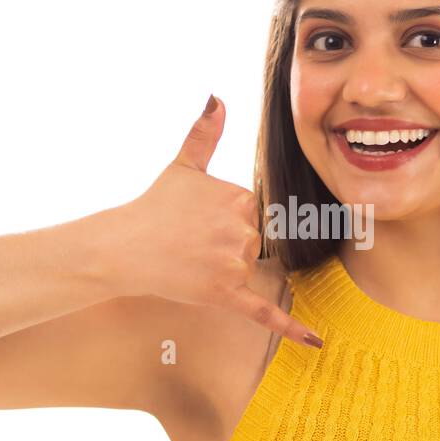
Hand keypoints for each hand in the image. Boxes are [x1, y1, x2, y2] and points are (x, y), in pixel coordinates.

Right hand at [113, 94, 321, 347]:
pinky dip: (292, 327)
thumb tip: (218, 98)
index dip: (223, 219)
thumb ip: (205, 133)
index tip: (198, 219)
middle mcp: (241, 229)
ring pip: (247, 269)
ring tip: (188, 258)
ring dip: (224, 268)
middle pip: (251, 242)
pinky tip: (316, 342)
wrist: (123, 248)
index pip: (250, 213)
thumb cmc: (153, 206)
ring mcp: (234, 263)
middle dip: (223, 244)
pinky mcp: (226, 294)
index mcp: (240, 198)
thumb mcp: (182, 166)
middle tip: (189, 241)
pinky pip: (264, 312)